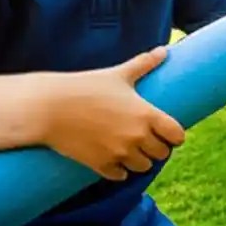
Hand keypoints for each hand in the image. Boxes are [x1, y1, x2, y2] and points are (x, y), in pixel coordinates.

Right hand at [37, 47, 184, 180]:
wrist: (49, 107)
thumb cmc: (85, 87)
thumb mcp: (118, 74)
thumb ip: (144, 64)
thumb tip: (164, 50)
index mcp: (146, 114)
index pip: (177, 135)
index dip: (175, 134)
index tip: (168, 132)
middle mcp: (137, 136)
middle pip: (162, 153)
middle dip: (156, 148)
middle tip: (148, 141)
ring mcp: (119, 153)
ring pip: (143, 167)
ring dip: (139, 160)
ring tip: (132, 150)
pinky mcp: (101, 165)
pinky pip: (121, 176)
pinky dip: (119, 170)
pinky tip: (114, 160)